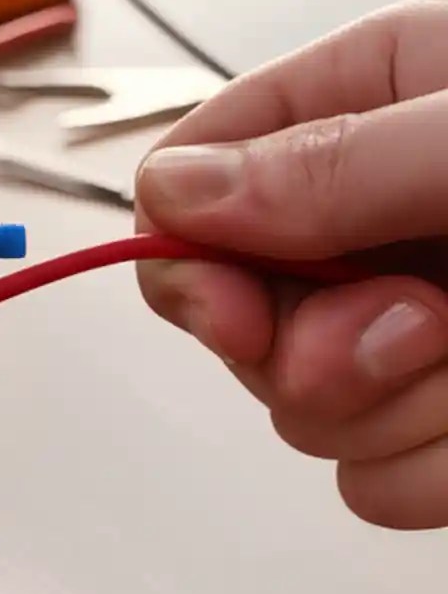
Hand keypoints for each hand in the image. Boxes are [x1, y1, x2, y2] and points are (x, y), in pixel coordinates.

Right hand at [134, 0, 447, 528]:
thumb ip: (331, 164)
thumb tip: (172, 199)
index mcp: (363, 111)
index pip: (191, 185)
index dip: (190, 261)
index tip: (238, 313)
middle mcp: (367, 221)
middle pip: (229, 314)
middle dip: (308, 348)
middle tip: (416, 327)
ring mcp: (402, 324)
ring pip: (295, 413)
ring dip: (385, 413)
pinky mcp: (439, 413)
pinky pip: (371, 482)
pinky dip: (431, 471)